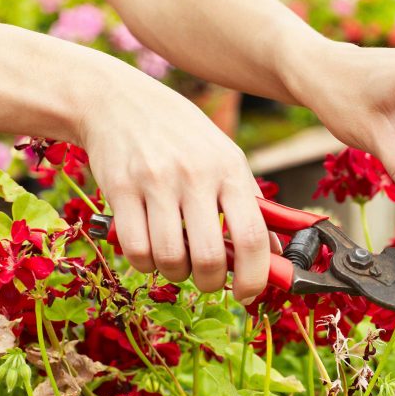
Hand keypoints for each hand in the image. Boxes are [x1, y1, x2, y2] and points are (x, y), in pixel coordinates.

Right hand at [79, 67, 270, 303]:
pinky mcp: (120, 190)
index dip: (255, 276)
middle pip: (211, 257)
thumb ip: (251, 204)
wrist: (118, 102)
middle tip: (208, 280)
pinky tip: (151, 253)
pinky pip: (136, 250)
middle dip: (212, 283)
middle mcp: (196, 176)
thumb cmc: (182, 136)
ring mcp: (156, 183)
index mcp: (230, 170)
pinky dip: (146, 264)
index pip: (253, 236)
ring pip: (170, 259)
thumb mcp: (226, 158)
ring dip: (177, 275)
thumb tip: (276, 253)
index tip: (249, 293)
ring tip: (178, 263)